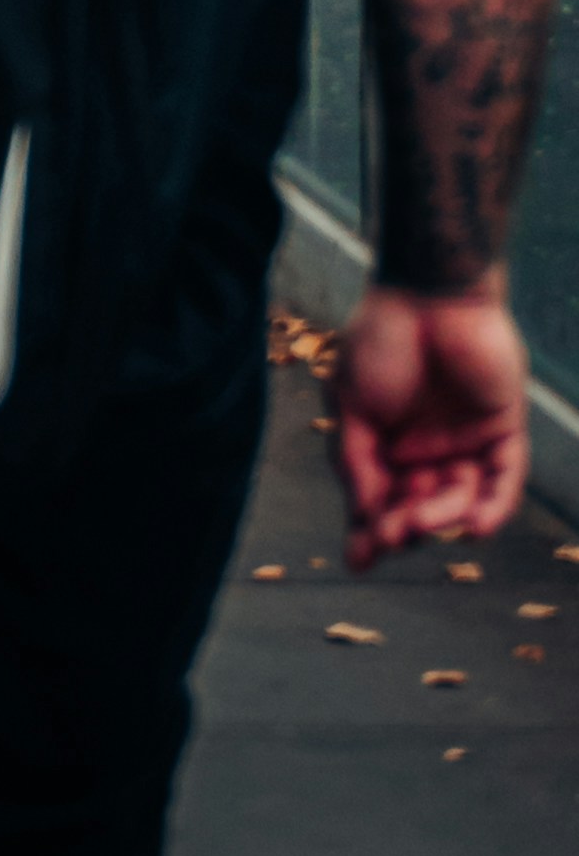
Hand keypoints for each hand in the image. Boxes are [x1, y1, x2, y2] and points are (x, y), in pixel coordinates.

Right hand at [334, 278, 530, 560]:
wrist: (428, 292)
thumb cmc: (380, 339)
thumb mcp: (351, 403)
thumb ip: (356, 461)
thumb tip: (363, 518)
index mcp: (387, 443)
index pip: (381, 499)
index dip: (369, 531)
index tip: (356, 563)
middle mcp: (427, 450)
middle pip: (420, 508)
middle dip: (403, 526)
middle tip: (390, 533)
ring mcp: (466, 443)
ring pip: (460, 502)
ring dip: (442, 517)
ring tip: (421, 516)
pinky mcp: (503, 433)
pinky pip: (504, 483)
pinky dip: (493, 510)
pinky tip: (475, 526)